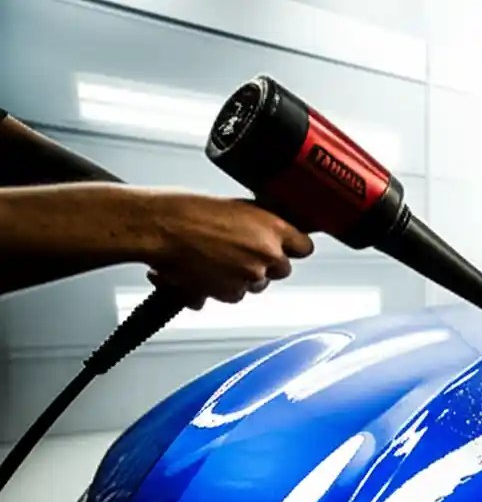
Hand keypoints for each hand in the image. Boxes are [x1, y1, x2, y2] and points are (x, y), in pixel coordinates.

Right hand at [137, 190, 313, 307]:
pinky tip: (204, 272)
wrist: (158, 226)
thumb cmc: (187, 210)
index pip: (305, 246)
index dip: (293, 248)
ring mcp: (249, 276)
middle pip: (282, 269)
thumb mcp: (235, 206)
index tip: (287, 247)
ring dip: (241, 277)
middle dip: (265, 264)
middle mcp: (266, 254)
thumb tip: (266, 231)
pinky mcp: (229, 293)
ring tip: (215, 260)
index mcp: (273, 227)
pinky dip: (221, 288)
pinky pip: (233, 295)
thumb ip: (258, 223)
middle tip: (242, 254)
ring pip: (257, 285)